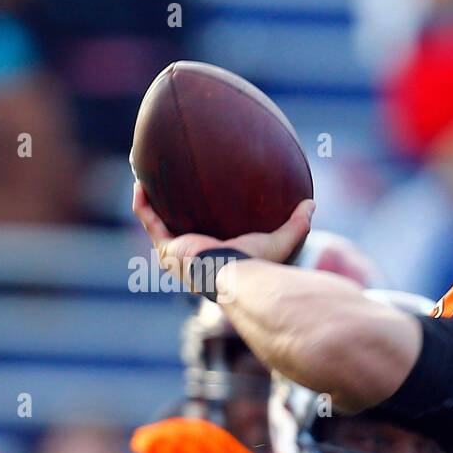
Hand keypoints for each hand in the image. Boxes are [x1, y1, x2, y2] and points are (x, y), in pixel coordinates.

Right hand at [132, 182, 313, 286]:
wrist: (238, 276)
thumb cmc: (259, 264)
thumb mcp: (281, 239)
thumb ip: (297, 223)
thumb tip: (312, 203)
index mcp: (216, 257)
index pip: (207, 239)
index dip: (202, 222)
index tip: (201, 201)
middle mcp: (193, 257)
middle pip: (177, 230)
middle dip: (169, 210)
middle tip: (168, 186)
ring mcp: (177, 254)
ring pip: (156, 222)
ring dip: (149, 200)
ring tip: (145, 176)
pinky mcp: (167, 248)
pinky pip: (148, 219)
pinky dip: (143, 201)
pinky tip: (141, 181)